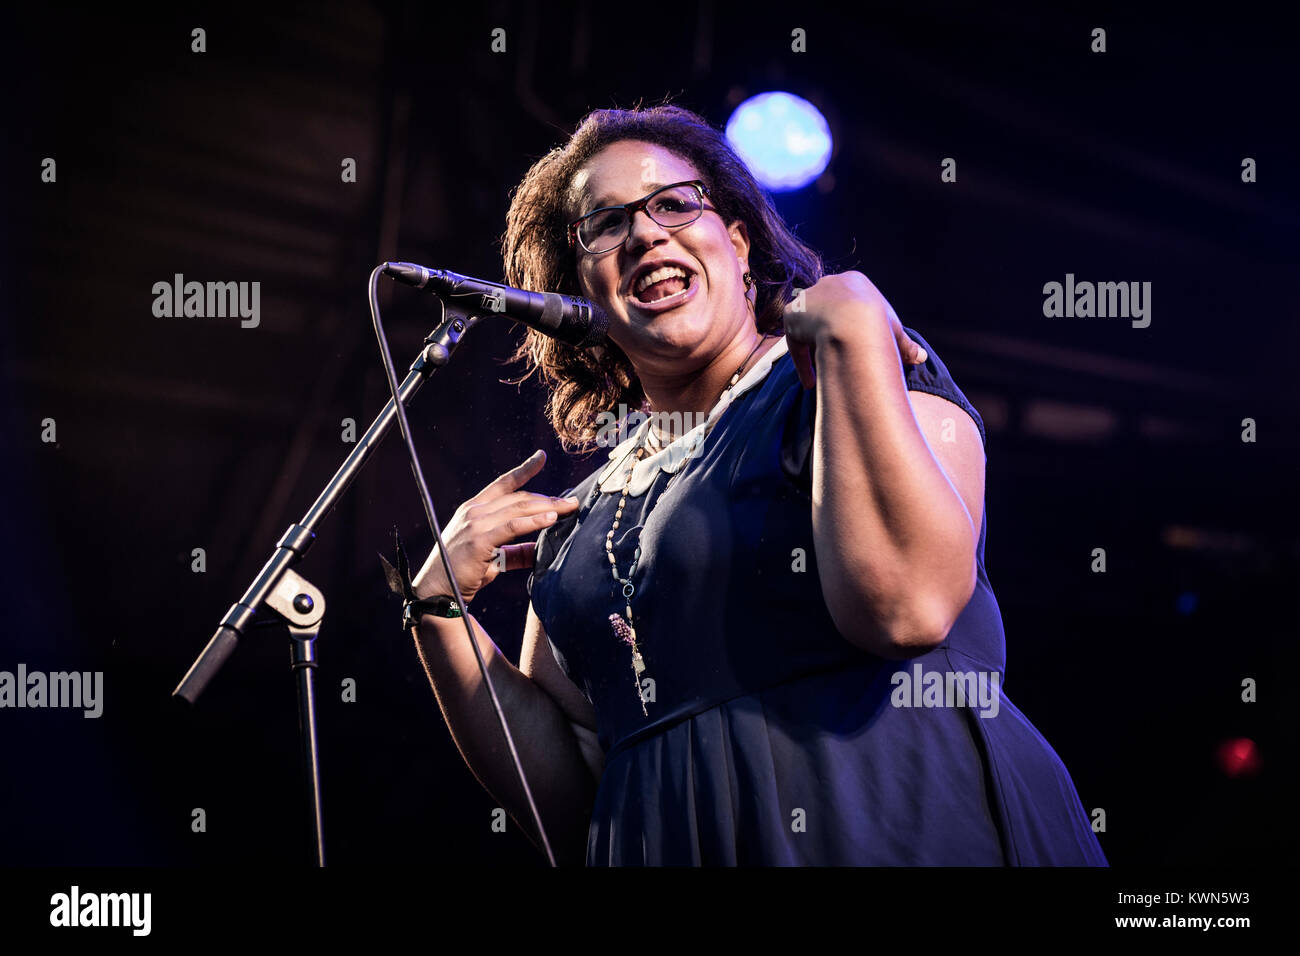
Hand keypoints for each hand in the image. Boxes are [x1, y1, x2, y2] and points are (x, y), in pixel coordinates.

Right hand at [411, 450, 580, 605]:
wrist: (438, 591)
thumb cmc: (464, 573)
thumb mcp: (492, 556)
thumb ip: (515, 549)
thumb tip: (539, 549)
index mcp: (474, 508)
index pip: (504, 483)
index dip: (524, 469)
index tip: (541, 457)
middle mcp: (474, 510)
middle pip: (518, 497)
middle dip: (547, 498)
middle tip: (571, 501)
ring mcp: (475, 523)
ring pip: (518, 508)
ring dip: (547, 507)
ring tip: (568, 508)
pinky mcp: (479, 539)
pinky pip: (512, 526)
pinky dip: (533, 520)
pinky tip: (550, 519)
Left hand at [782, 271, 926, 389]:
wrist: (853, 324)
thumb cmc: (880, 328)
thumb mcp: (895, 334)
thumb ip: (906, 345)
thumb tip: (922, 358)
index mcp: (854, 282)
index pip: (849, 303)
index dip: (851, 327)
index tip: (854, 346)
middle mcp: (828, 283)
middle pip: (827, 311)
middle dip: (830, 334)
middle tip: (836, 358)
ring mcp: (808, 298)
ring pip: (809, 325)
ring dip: (814, 348)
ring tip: (823, 373)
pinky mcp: (792, 315)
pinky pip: (796, 341)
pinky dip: (802, 362)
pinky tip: (810, 382)